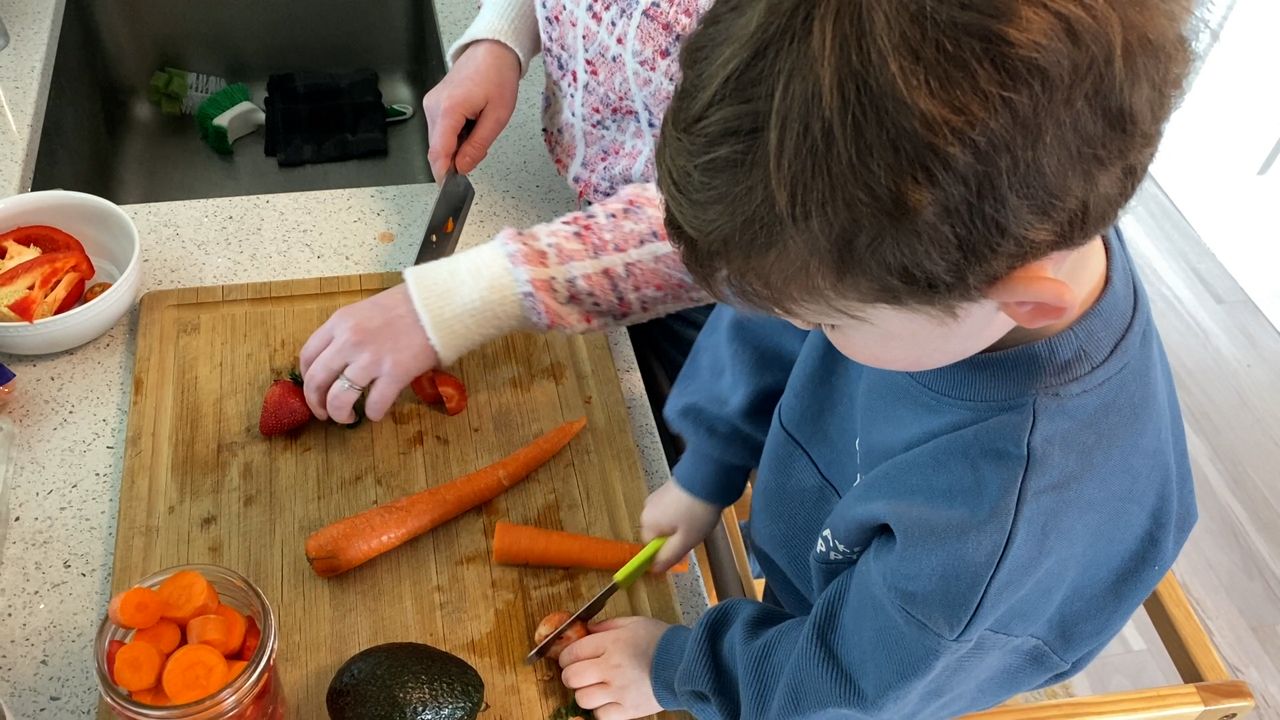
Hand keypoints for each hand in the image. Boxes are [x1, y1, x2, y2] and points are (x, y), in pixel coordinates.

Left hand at [299, 284, 438, 422]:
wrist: (439, 304)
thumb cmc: (406, 305)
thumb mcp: (366, 310)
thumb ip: (348, 332)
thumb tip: (338, 360)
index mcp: (340, 322)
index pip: (307, 356)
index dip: (306, 379)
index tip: (314, 389)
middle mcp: (349, 341)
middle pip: (316, 381)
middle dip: (316, 403)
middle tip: (323, 413)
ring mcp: (371, 358)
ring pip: (339, 398)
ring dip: (339, 414)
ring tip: (347, 417)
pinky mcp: (395, 373)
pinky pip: (375, 404)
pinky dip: (373, 414)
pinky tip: (377, 413)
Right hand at [424, 39, 520, 179]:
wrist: (491, 51)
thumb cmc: (498, 78)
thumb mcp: (497, 117)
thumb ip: (478, 145)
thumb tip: (462, 168)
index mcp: (448, 110)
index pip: (439, 152)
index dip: (443, 173)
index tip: (450, 190)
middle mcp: (433, 107)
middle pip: (437, 149)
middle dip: (455, 160)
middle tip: (479, 152)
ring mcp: (430, 105)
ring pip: (439, 142)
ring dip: (457, 147)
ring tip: (480, 130)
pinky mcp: (433, 104)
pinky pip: (440, 131)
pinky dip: (455, 136)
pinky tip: (471, 125)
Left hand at [560, 617, 667, 719]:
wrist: (687, 664)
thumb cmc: (663, 641)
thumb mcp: (635, 622)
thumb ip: (608, 624)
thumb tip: (587, 628)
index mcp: (612, 643)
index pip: (573, 652)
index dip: (565, 656)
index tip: (568, 658)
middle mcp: (612, 668)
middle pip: (572, 677)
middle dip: (570, 674)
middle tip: (578, 673)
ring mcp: (619, 692)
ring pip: (583, 698)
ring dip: (585, 693)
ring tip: (595, 687)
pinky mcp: (629, 710)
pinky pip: (601, 716)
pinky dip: (600, 710)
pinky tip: (608, 701)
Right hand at [641, 479, 721, 571]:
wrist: (709, 477)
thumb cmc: (696, 511)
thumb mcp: (685, 541)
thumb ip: (668, 557)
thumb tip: (655, 569)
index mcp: (648, 522)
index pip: (650, 547)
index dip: (667, 551)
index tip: (682, 549)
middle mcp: (648, 509)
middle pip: (659, 533)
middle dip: (675, 537)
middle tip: (692, 534)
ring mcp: (657, 497)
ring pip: (667, 521)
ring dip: (680, 524)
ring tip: (697, 520)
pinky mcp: (668, 489)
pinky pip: (672, 509)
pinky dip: (683, 512)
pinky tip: (696, 510)